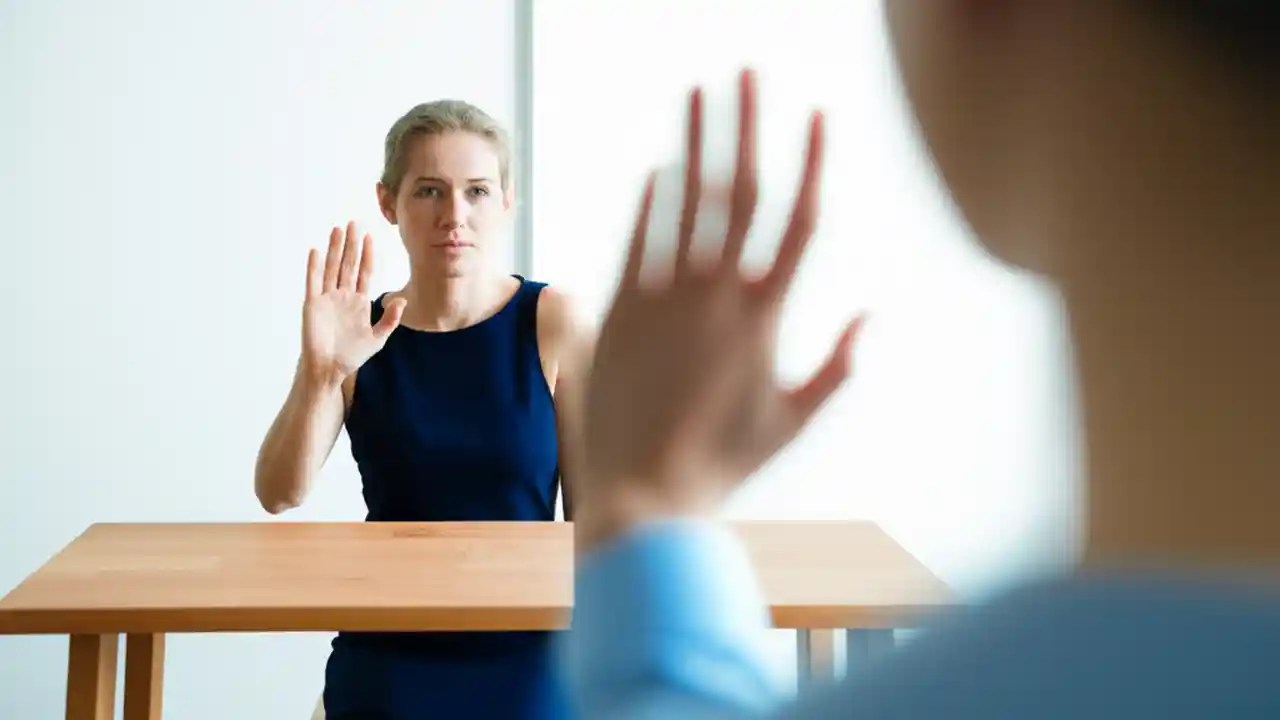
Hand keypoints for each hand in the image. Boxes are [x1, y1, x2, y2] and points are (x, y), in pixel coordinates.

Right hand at [300, 221, 404, 387]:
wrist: (330, 369)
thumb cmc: (352, 355)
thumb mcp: (377, 338)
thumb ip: (390, 320)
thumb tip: (402, 300)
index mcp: (359, 301)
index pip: (364, 272)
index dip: (367, 255)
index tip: (371, 237)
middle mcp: (343, 296)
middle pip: (348, 264)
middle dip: (352, 244)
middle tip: (354, 223)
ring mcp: (327, 298)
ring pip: (332, 268)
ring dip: (335, 249)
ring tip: (338, 229)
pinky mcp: (312, 305)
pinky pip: (313, 282)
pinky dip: (315, 267)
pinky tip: (317, 251)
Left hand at [577, 70, 862, 548]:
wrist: (645, 494)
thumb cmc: (726, 463)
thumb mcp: (794, 420)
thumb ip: (838, 367)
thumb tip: (874, 317)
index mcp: (767, 316)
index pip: (799, 220)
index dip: (812, 162)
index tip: (819, 114)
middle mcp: (718, 295)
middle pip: (741, 191)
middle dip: (747, 125)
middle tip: (749, 72)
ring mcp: (666, 298)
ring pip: (686, 201)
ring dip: (696, 141)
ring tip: (700, 93)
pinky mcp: (623, 310)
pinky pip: (639, 240)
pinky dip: (651, 201)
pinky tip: (660, 167)